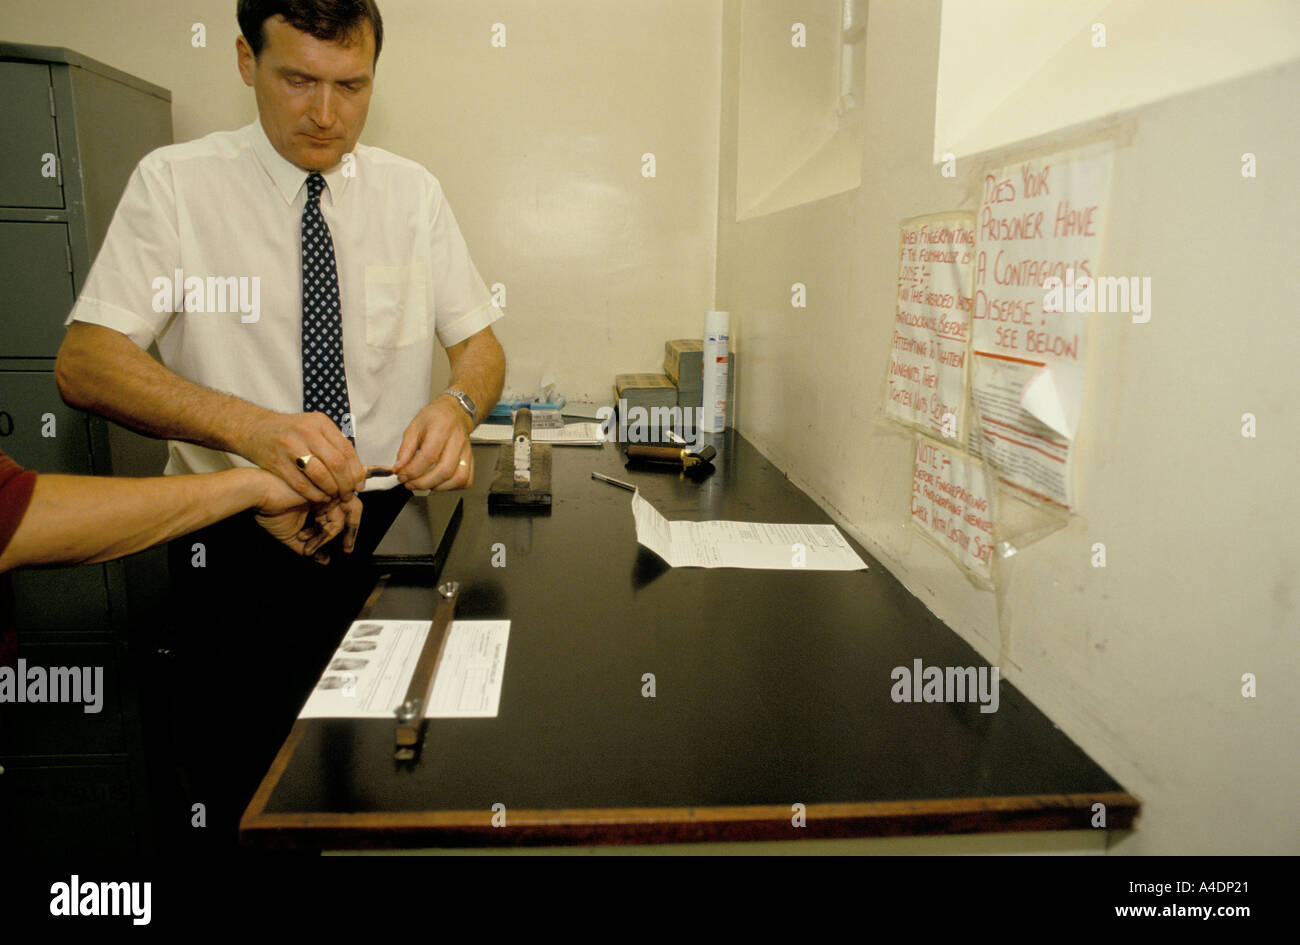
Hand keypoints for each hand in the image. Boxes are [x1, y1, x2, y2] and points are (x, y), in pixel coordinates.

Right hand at [241, 410, 364, 503]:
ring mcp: (290, 447)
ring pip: (321, 476)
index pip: (347, 450)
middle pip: (337, 464)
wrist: (254, 428)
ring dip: (331, 491)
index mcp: (320, 423)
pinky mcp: (277, 462)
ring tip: (334, 496)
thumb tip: (357, 471)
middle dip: (346, 484)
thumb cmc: (290, 432)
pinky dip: (314, 495)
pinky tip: (319, 498)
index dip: (356, 472)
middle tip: (347, 494)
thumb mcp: (313, 428)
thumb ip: (333, 445)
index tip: (359, 485)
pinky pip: (302, 485)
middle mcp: (306, 432)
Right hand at [251, 470, 361, 562]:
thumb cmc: (270, 509)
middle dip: (349, 535)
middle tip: (346, 550)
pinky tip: (304, 538)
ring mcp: (327, 494)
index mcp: (321, 501)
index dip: (345, 534)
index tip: (344, 549)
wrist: (258, 494)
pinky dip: (324, 535)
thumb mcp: (292, 535)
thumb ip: (309, 547)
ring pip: (341, 521)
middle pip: (351, 516)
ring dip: (326, 539)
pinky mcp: (326, 495)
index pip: (341, 517)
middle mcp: (326, 496)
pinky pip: (336, 519)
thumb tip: (324, 560)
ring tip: (308, 548)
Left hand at [392, 397, 474, 490]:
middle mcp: (457, 441)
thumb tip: (399, 469)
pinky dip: (452, 487)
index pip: (428, 456)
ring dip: (438, 487)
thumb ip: (405, 450)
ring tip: (424, 484)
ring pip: (458, 478)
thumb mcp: (414, 427)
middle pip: (444, 470)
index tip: (402, 475)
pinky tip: (439, 483)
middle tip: (410, 484)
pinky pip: (466, 480)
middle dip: (423, 483)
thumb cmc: (435, 418)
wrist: (455, 412)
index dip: (412, 470)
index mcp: (441, 429)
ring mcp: (466, 452)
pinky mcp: (471, 460)